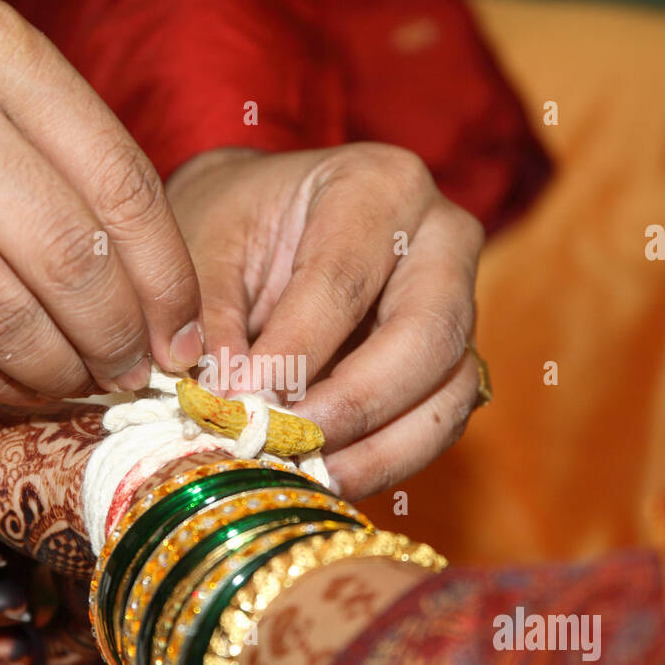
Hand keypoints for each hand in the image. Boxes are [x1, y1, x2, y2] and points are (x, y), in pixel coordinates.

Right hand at [0, 0, 204, 398]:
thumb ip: (46, 151)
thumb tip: (139, 277)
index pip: (121, 181)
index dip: (166, 277)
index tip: (181, 334)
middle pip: (72, 257)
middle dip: (117, 338)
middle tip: (129, 374)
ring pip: (2, 311)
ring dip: (52, 371)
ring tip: (70, 385)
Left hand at [165, 145, 484, 498]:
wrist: (266, 222)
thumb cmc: (235, 222)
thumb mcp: (205, 246)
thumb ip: (211, 316)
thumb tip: (228, 400)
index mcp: (379, 185)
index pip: (342, 280)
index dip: (294, 352)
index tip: (241, 407)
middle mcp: (442, 237)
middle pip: (426, 336)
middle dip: (354, 405)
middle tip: (283, 447)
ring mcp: (460, 303)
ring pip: (449, 392)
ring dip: (380, 449)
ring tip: (307, 477)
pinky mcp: (453, 361)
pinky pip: (438, 423)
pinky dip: (386, 460)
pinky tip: (327, 479)